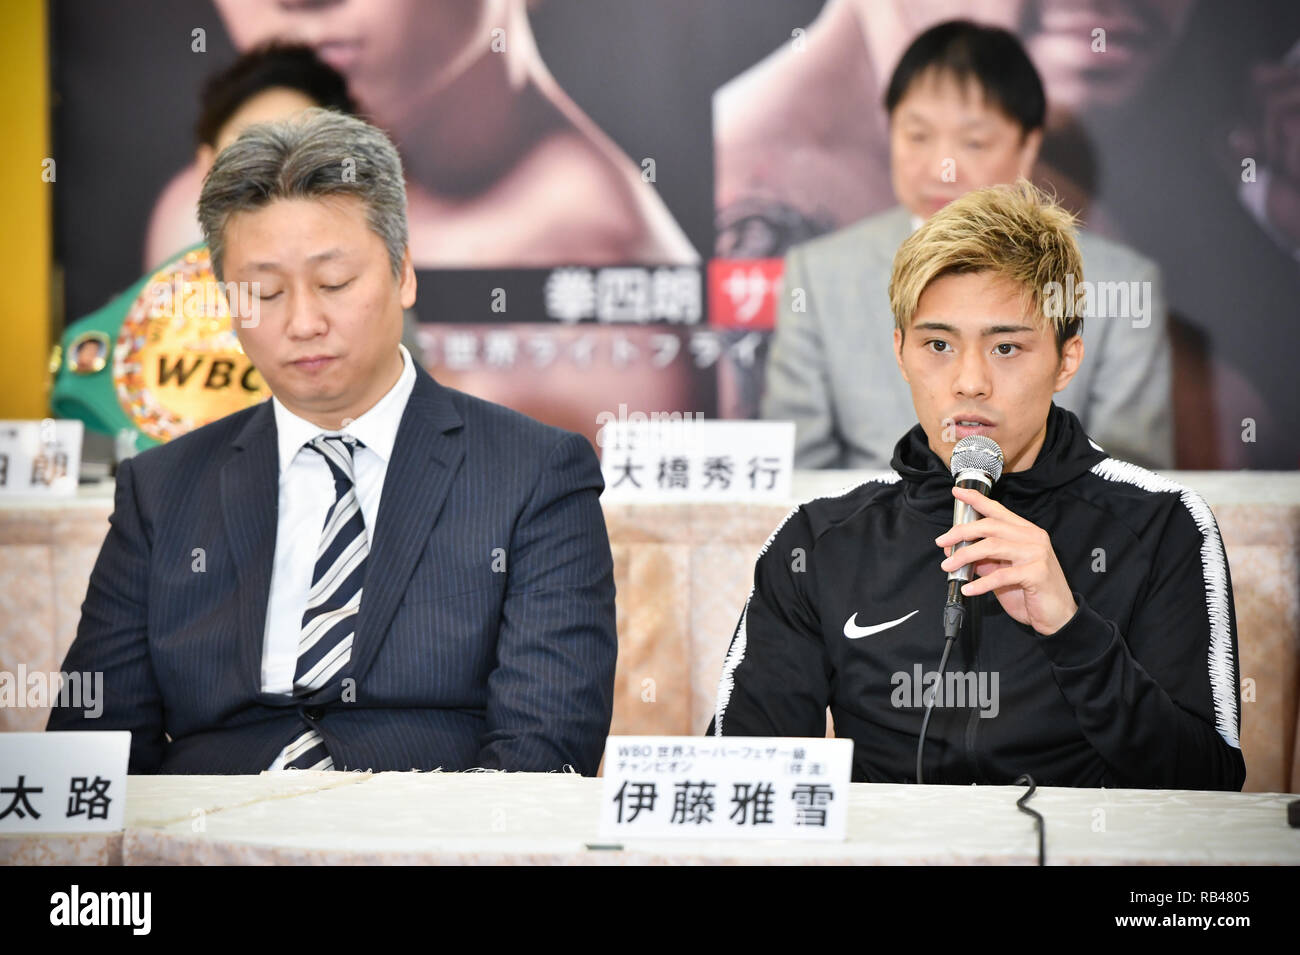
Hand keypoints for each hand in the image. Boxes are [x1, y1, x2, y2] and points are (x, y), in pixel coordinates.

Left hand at [934, 486, 1077, 635]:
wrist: (1058, 616)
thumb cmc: (1030, 592)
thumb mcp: (1002, 572)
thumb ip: (983, 559)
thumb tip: (954, 551)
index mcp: (1025, 532)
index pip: (998, 510)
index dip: (976, 499)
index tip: (957, 492)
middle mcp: (1033, 537)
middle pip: (991, 526)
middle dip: (961, 532)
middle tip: (942, 542)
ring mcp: (1037, 553)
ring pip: (992, 546)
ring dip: (965, 555)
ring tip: (948, 566)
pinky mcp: (1037, 573)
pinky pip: (1001, 575)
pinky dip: (980, 583)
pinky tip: (968, 589)